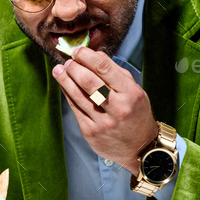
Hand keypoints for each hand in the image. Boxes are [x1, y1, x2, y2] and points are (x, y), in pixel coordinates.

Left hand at [51, 46, 158, 174]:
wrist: (140, 148)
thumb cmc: (136, 115)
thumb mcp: (135, 91)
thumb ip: (115, 71)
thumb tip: (95, 54)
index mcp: (131, 94)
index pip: (104, 69)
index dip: (87, 57)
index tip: (78, 51)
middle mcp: (118, 109)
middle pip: (88, 81)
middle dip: (74, 67)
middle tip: (68, 60)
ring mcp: (103, 122)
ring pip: (78, 95)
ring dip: (65, 79)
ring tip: (59, 70)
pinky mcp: (90, 133)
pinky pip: (75, 109)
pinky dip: (67, 94)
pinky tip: (64, 86)